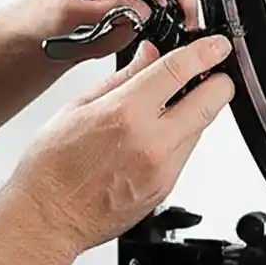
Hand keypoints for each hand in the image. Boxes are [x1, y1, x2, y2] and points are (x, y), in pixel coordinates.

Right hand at [14, 36, 234, 252]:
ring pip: (202, 127)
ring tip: (167, 107)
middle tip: (212, 73)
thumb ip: (124, 77)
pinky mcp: (166, 188)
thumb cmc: (52, 167)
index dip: (206, 51)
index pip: (180, 70)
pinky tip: (154, 136)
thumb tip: (150, 54)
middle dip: (218, 81)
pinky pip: (186, 152)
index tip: (216, 46)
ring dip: (195, 111)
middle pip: (211, 101)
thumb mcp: (79, 107)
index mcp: (125, 113)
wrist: (48, 218)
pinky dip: (180, 137)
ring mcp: (163, 169)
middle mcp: (151, 142)